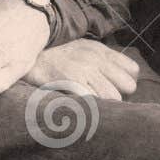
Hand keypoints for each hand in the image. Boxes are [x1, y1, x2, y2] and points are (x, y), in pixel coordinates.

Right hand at [23, 39, 139, 101]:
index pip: (132, 70)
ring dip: (105, 106)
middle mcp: (96, 59)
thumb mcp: (81, 49)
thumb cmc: (54, 56)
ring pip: (113, 97)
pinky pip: (94, 102)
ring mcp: (84, 70)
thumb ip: (101, 60)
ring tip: (91, 108)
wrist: (27, 55)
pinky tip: (83, 111)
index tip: (114, 88)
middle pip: (128, 86)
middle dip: (118, 95)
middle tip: (103, 100)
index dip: (125, 83)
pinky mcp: (71, 82)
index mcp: (100, 50)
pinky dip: (91, 110)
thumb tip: (120, 78)